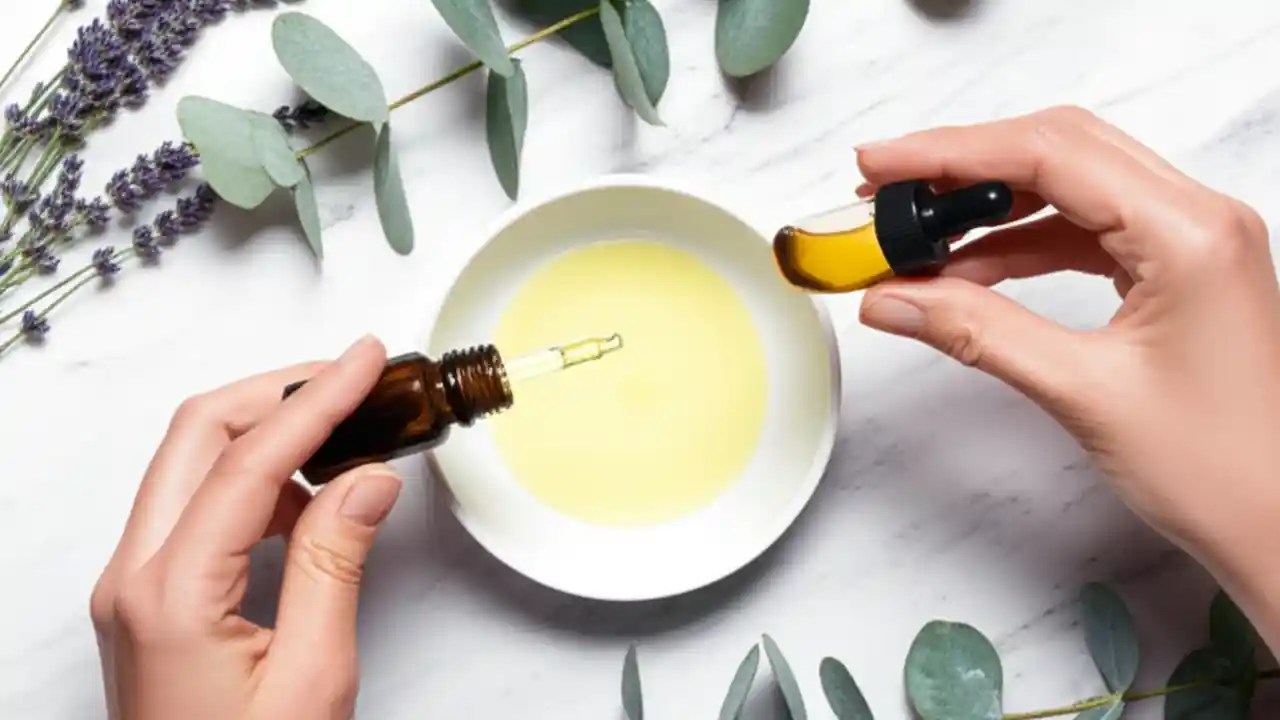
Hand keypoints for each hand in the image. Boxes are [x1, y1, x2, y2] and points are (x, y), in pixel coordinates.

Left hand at [90, 336, 400, 719]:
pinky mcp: (151, 598)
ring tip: (349, 428)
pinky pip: (200, 507)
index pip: (249, 460)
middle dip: (281, 393)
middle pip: (199, 435)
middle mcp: (135, 577)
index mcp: (170, 594)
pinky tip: (312, 492)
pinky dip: (257, 480)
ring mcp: (135, 586)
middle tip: (357, 378)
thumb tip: (368, 478)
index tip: (367, 362)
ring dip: (270, 433)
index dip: (316, 399)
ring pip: (195, 463)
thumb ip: (337, 564)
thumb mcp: (312, 676)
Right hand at [855, 106, 1279, 650]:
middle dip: (963, 166)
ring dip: (986, 206)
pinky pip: (1083, 229)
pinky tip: (965, 270)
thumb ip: (977, 332)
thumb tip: (892, 296)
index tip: (879, 165)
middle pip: (1058, 150)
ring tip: (915, 237)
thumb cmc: (1221, 470)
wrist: (1277, 522)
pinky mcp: (1174, 269)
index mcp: (1189, 234)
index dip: (950, 154)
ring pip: (1068, 187)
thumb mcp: (1082, 392)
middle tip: (885, 190)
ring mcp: (1189, 241)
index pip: (1050, 155)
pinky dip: (1018, 242)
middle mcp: (1197, 219)